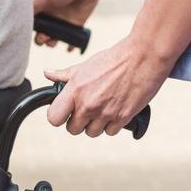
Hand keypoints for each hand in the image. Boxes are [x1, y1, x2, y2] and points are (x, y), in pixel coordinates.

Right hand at [33, 0, 106, 50]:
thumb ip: (33, 9)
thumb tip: (18, 19)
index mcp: (42, 8)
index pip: (32, 24)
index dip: (30, 32)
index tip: (32, 34)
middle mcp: (51, 16)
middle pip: (42, 34)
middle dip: (41, 39)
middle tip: (44, 37)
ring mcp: (63, 21)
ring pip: (55, 38)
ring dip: (52, 43)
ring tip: (53, 42)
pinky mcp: (76, 25)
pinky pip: (71, 39)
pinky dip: (70, 45)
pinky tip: (69, 47)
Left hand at [44, 35, 173, 136]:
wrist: (143, 57)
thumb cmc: (114, 59)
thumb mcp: (85, 65)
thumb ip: (64, 74)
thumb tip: (47, 73)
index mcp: (75, 90)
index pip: (54, 118)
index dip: (58, 116)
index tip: (65, 112)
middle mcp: (88, 104)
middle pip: (72, 129)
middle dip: (78, 122)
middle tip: (86, 110)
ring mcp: (105, 112)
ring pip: (91, 132)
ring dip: (95, 124)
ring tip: (101, 109)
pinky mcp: (123, 117)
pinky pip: (110, 132)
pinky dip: (112, 125)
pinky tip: (114, 111)